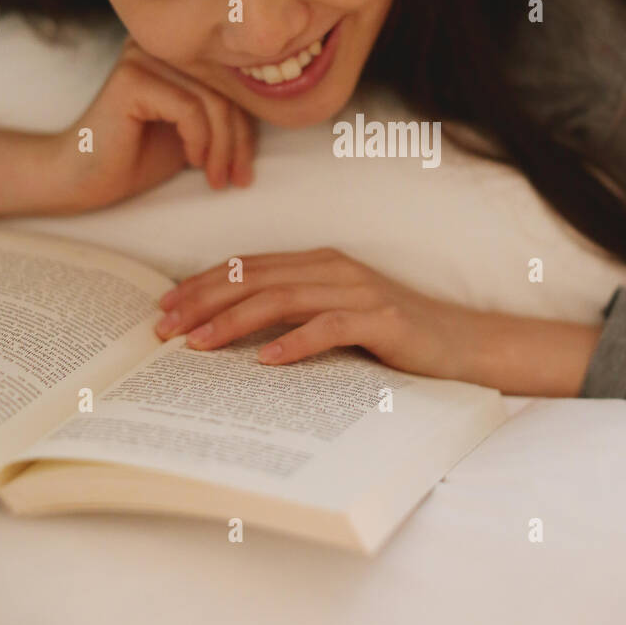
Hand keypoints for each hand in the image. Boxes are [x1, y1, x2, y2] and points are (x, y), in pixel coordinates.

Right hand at [47, 38, 257, 212]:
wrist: (82, 178)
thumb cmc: (138, 156)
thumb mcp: (195, 132)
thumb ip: (224, 113)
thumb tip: (274, 109)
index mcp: (176, 52)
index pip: (232, 81)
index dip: (247, 126)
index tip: (245, 168)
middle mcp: (160, 46)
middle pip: (227, 88)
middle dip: (239, 140)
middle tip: (238, 179)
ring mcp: (142, 57)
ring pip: (213, 100)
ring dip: (223, 147)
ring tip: (216, 178)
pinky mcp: (132, 78)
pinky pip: (190, 108)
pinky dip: (199, 140)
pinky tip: (191, 161)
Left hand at [155, 247, 491, 382]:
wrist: (460, 344)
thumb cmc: (394, 336)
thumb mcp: (336, 318)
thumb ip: (294, 314)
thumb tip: (232, 335)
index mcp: (319, 263)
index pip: (248, 268)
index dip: (203, 284)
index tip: (165, 308)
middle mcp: (334, 269)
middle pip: (255, 280)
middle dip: (204, 302)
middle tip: (164, 329)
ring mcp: (359, 291)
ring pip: (282, 299)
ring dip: (235, 322)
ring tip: (199, 345)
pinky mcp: (381, 319)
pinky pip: (329, 327)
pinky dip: (294, 342)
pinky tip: (265, 361)